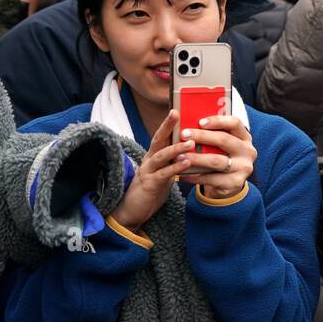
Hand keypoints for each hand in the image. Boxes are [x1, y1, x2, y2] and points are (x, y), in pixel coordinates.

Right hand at [111, 110, 191, 229]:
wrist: (131, 212)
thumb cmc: (150, 193)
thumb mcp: (163, 175)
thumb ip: (173, 163)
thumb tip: (191, 153)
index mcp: (153, 157)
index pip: (161, 136)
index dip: (168, 124)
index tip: (178, 109)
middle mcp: (149, 161)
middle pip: (157, 139)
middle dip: (167, 126)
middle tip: (177, 113)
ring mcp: (148, 172)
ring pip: (161, 155)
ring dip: (176, 147)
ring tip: (191, 141)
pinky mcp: (149, 185)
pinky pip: (164, 174)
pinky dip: (176, 167)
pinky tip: (187, 162)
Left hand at [178, 113, 257, 199]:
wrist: (228, 185)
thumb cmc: (220, 158)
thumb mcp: (221, 145)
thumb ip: (211, 134)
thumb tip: (188, 123)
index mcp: (244, 137)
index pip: (235, 123)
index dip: (218, 121)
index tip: (200, 122)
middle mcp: (247, 151)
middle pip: (224, 140)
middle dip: (202, 136)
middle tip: (184, 135)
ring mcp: (243, 168)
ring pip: (217, 160)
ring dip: (196, 158)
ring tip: (179, 157)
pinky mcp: (235, 183)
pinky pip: (212, 178)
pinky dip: (195, 176)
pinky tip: (183, 174)